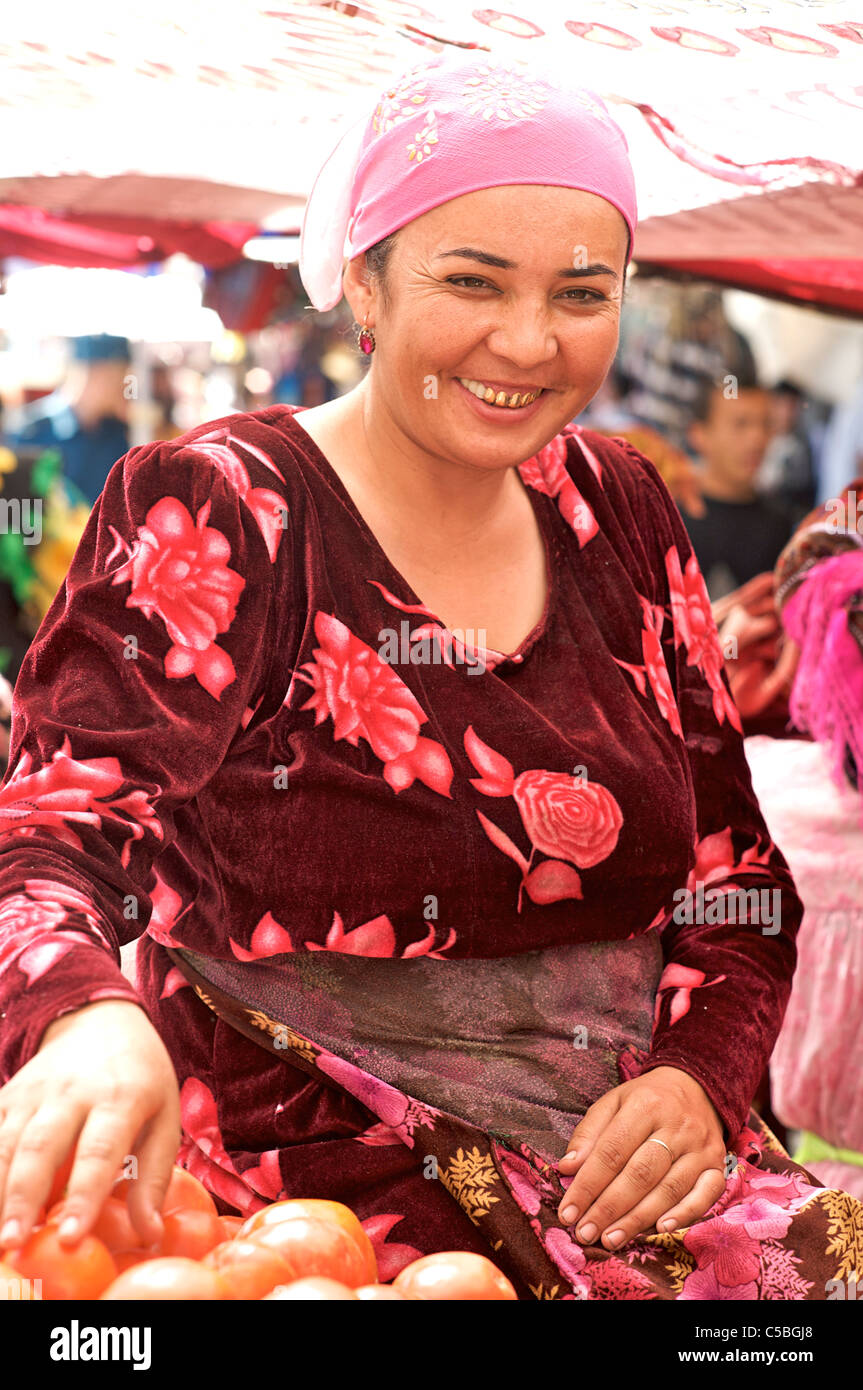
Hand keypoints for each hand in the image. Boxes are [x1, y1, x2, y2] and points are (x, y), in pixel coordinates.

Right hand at [0, 999, 180, 1251]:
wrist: (101, 1020)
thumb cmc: (140, 1077)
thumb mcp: (164, 1116)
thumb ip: (155, 1176)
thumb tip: (149, 1234)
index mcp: (120, 1097)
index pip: (99, 1151)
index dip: (83, 1196)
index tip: (71, 1238)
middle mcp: (72, 1092)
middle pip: (41, 1147)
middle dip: (24, 1198)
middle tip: (15, 1243)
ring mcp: (35, 1092)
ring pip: (6, 1143)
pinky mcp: (9, 1094)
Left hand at [556, 1066, 726, 1249]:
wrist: (697, 1086)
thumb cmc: (646, 1099)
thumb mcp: (613, 1102)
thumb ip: (588, 1134)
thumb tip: (566, 1168)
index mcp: (644, 1105)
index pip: (611, 1151)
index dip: (587, 1185)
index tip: (568, 1212)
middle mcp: (676, 1126)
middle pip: (639, 1174)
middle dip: (609, 1208)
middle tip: (586, 1232)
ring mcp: (700, 1147)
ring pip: (668, 1189)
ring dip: (637, 1219)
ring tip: (611, 1239)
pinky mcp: (717, 1164)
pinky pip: (706, 1194)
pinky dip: (685, 1214)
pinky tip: (661, 1230)